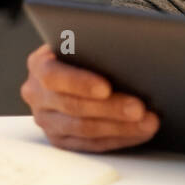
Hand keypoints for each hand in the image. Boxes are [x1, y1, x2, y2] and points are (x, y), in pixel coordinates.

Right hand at [21, 44, 159, 151]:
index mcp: (39, 64)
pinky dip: (119, 138)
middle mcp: (37, 94)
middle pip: (74, 106)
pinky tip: (140, 132)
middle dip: (111, 108)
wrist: (80, 63)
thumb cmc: (89, 47)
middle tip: (139, 108)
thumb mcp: (85, 39)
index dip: (80, 83)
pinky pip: (91, 144)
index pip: (54, 76)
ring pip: (84, 129)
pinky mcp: (61, 139)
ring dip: (121, 127)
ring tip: (148, 122)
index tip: (106, 88)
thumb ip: (95, 46)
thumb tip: (128, 53)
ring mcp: (47, 120)